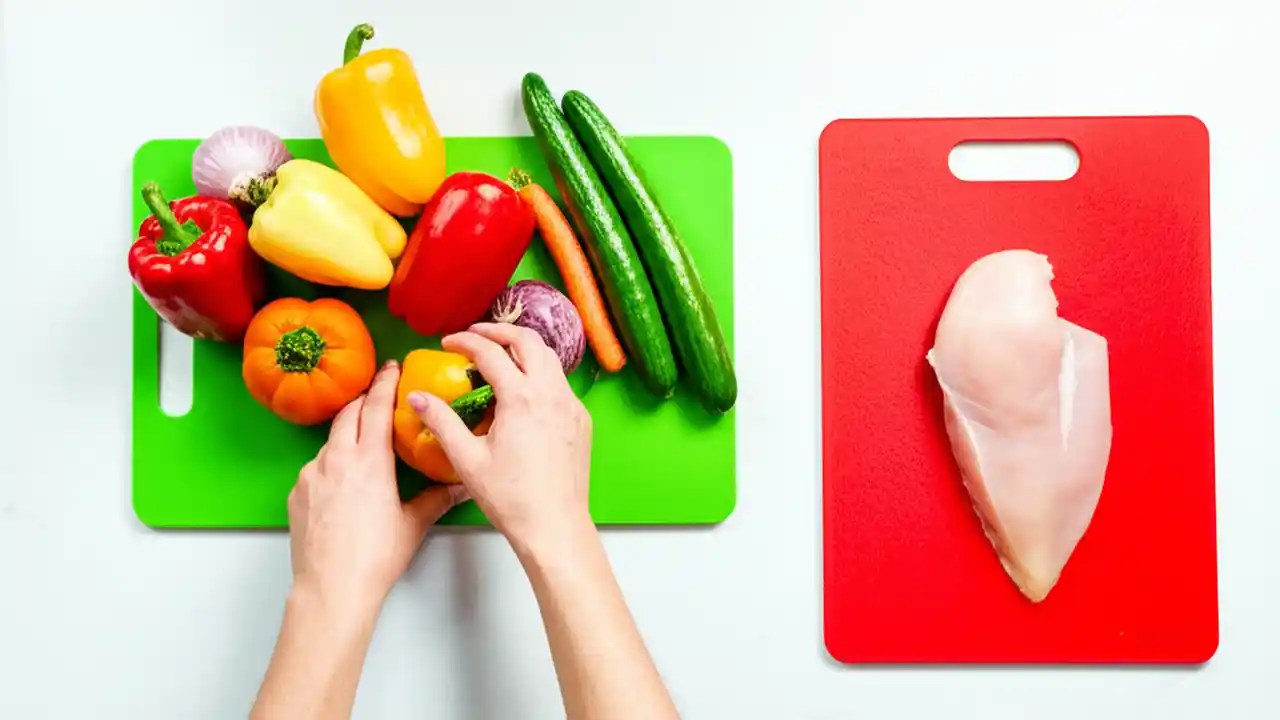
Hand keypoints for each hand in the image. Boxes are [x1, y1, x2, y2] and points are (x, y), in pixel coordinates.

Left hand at [288, 359, 467, 609]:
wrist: (331, 589)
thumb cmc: (374, 558)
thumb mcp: (413, 524)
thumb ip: (438, 498)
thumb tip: (462, 486)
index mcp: (369, 461)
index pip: (376, 407)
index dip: (384, 383)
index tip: (391, 368)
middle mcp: (336, 459)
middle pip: (349, 414)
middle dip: (363, 400)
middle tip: (378, 394)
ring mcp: (312, 475)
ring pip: (331, 441)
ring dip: (347, 433)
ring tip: (364, 443)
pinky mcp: (297, 493)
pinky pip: (316, 467)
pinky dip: (331, 463)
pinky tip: (344, 481)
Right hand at [408, 323, 593, 557]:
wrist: (555, 526)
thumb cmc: (511, 498)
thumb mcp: (467, 460)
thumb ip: (441, 422)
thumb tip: (417, 397)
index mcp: (522, 399)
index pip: (490, 352)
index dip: (466, 341)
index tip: (448, 342)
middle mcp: (551, 394)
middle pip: (528, 340)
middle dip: (499, 330)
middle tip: (476, 333)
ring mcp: (571, 405)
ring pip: (549, 358)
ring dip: (523, 347)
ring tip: (499, 352)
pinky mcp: (580, 420)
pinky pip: (560, 382)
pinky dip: (540, 372)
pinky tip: (523, 389)